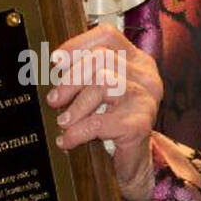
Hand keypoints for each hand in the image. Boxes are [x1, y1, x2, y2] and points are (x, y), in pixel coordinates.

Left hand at [47, 23, 160, 200]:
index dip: (78, 43)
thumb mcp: (98, 93)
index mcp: (137, 60)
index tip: (55, 61)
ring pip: (102, 84)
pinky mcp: (142, 124)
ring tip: (62, 122)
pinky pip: (101, 121)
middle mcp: (146, 75)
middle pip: (101, 59)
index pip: (108, 35)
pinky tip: (68, 140)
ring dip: (75, 106)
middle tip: (54, 100)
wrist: (134, 164)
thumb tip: (53, 64)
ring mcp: (147, 98)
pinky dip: (78, 131)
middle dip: (71, 79)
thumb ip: (84, 74)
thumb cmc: (112, 123)